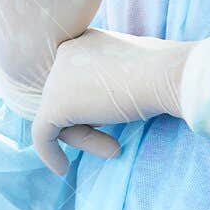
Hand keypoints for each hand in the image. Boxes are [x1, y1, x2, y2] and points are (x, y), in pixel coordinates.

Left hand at [31, 28, 191, 173]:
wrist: (167, 74)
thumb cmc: (164, 72)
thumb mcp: (137, 68)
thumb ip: (116, 78)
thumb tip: (111, 99)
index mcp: (83, 41)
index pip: (79, 79)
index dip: (93, 105)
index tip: (109, 121)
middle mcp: (65, 53)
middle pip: (67, 98)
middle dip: (89, 123)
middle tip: (115, 142)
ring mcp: (57, 77)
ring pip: (60, 117)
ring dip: (85, 138)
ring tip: (115, 149)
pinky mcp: (55, 104)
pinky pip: (42, 134)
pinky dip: (49, 153)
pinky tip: (62, 169)